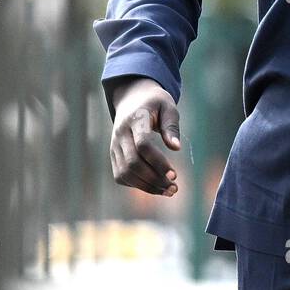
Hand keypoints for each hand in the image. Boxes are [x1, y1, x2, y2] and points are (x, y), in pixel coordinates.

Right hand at [109, 77, 180, 196]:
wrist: (132, 99)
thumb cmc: (155, 103)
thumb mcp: (168, 107)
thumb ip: (171, 126)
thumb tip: (176, 148)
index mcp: (135, 119)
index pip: (143, 144)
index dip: (158, 162)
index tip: (174, 174)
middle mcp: (121, 134)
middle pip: (133, 163)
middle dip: (154, 179)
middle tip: (174, 188)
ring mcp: (114, 145)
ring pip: (125, 173)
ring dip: (146, 186)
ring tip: (168, 191)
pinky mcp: (113, 155)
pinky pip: (121, 176)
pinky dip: (137, 184)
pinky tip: (155, 186)